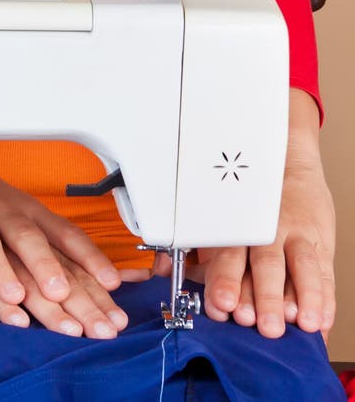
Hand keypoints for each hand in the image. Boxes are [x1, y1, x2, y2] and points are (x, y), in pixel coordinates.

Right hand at [0, 141, 119, 312]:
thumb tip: (113, 284)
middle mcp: (5, 216)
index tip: (113, 284)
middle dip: (45, 266)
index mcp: (33, 214)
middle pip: (28, 238)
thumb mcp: (30, 218)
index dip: (90, 257)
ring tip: (14, 298)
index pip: (66, 235)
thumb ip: (62, 251)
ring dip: (0, 270)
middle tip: (62, 293)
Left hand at [195, 90, 335, 337]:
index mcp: (239, 227)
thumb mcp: (219, 220)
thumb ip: (194, 251)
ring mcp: (297, 236)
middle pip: (266, 265)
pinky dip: (324, 296)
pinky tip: (321, 318)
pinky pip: (324, 271)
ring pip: (301, 266)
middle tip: (264, 325)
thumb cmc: (249, 202)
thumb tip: (164, 271)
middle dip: (264, 296)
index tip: (224, 304)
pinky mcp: (320, 242)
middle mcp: (269, 231)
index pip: (230, 255)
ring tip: (303, 322)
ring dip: (302, 297)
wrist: (288, 163)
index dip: (226, 280)